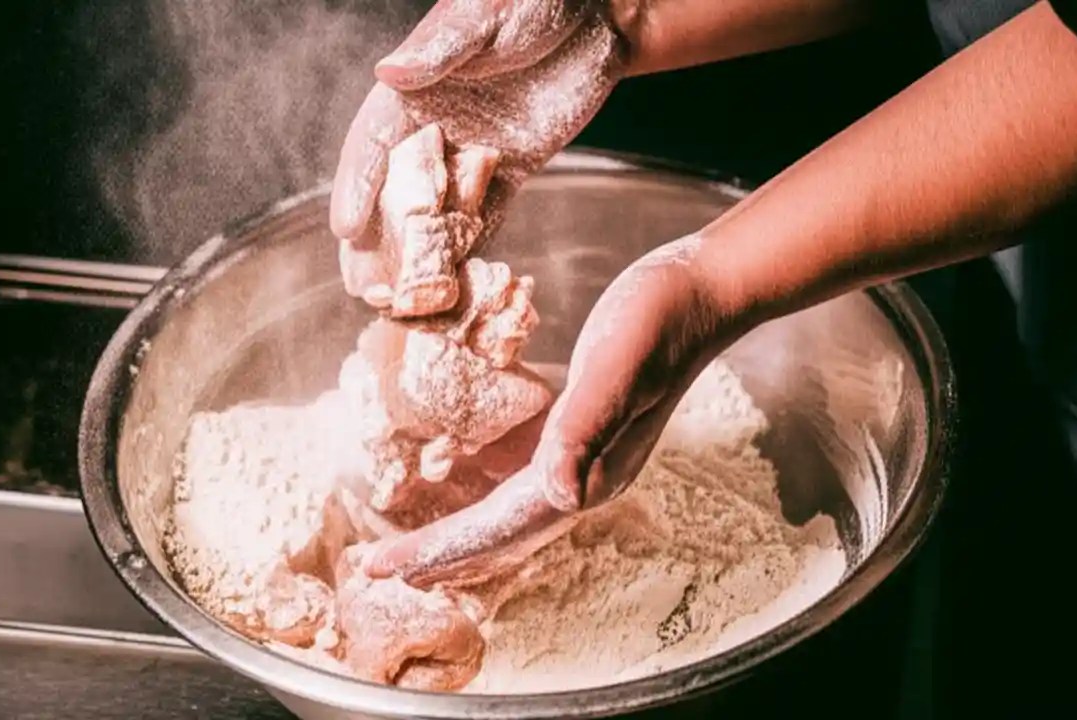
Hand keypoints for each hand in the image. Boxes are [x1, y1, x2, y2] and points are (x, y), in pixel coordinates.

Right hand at [331, 0, 628, 301]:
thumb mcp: (491, 13)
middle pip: (395, 188)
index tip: (344, 230)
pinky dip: (472, 249)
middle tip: (358, 287)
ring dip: (418, 257)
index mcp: (418, 84)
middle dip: (375, 240)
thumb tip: (388, 73)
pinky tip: (458, 288)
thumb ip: (444, 47)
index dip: (357, 186)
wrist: (607, 12)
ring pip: (436, 210)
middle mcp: (435, 122)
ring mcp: (473, 149)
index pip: (375, 141)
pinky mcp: (511, 167)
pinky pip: (486, 214)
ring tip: (400, 303)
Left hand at [367, 235, 750, 586]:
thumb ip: (584, 431)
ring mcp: (581, 453)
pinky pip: (516, 470)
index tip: (386, 566)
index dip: (442, 549)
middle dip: (439, 553)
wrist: (700, 293)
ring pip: (506, 508)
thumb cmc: (657, 324)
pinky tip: (455, 475)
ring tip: (412, 546)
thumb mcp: (615, 371)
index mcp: (589, 474)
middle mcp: (584, 476)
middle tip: (376, 568)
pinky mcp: (574, 424)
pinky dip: (480, 486)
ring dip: (459, 529)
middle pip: (499, 531)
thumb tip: (556, 496)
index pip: (500, 526)